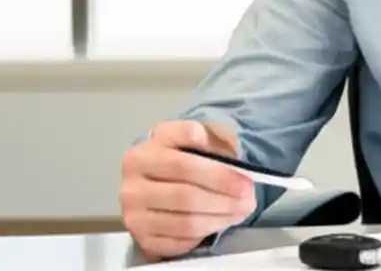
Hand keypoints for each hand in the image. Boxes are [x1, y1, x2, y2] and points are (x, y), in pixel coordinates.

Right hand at [119, 120, 256, 260]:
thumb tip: (235, 162)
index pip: (184, 161)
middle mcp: (132, 182)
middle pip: (186, 194)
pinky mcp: (141, 238)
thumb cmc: (183, 157)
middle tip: (249, 195)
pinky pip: (180, 241)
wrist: (157, 181)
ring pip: (186, 221)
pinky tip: (220, 221)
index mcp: (145, 151)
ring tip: (241, 209)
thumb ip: (216, 141)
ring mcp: (133, 212)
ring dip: (221, 217)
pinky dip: (206, 233)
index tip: (245, 174)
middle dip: (225, 196)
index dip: (218, 171)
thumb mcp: (198, 138)